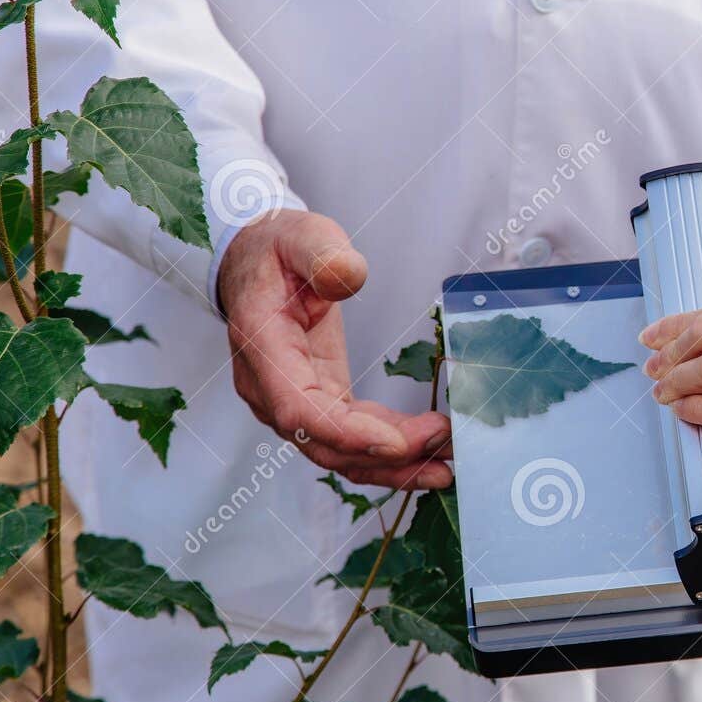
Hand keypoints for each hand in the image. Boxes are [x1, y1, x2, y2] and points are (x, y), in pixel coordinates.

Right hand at [219, 209, 450, 489]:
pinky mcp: (319, 400)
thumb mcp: (301, 235)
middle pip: (325, 443)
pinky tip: (430, 449)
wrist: (254, 262)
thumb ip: (322, 255)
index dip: (347, 434)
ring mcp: (293, 400)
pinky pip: (352, 438)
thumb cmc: (277, 250)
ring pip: (340, 452)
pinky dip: (390, 449)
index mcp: (263, 347)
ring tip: (446, 466)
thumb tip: (349, 276)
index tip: (397, 443)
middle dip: (385, 456)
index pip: (299, 410)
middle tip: (442, 448)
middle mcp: (271, 388)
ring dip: (394, 465)